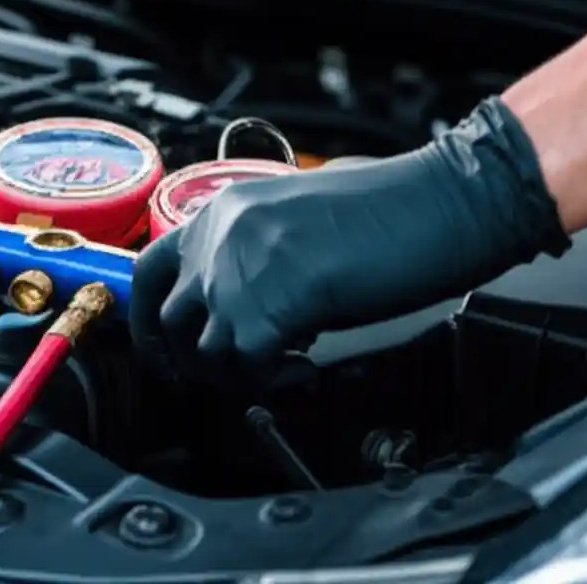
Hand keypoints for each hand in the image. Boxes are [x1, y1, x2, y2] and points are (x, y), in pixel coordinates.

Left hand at [130, 98, 569, 383]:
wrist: (438, 204)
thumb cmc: (386, 212)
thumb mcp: (297, 225)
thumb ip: (252, 260)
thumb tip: (234, 313)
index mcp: (223, 212)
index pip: (148, 269)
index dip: (148, 319)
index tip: (165, 350)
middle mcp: (218, 239)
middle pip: (168, 321)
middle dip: (195, 360)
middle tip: (234, 374)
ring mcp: (237, 274)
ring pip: (202, 353)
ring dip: (237, 373)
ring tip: (285, 364)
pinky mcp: (268, 310)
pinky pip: (244, 372)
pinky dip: (271, 383)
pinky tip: (304, 368)